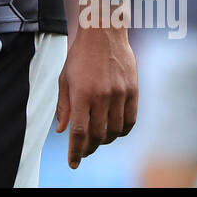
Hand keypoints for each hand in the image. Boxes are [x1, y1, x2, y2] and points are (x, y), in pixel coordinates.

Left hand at [55, 24, 136, 168]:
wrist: (104, 32)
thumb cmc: (80, 55)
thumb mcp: (65, 78)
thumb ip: (64, 106)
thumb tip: (63, 130)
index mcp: (82, 93)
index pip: (79, 131)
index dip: (76, 151)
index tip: (73, 163)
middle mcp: (101, 96)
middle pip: (97, 135)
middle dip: (89, 148)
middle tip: (84, 150)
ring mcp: (119, 94)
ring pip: (115, 131)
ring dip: (105, 140)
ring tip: (98, 139)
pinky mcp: (133, 91)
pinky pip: (130, 121)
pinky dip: (122, 131)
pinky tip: (114, 130)